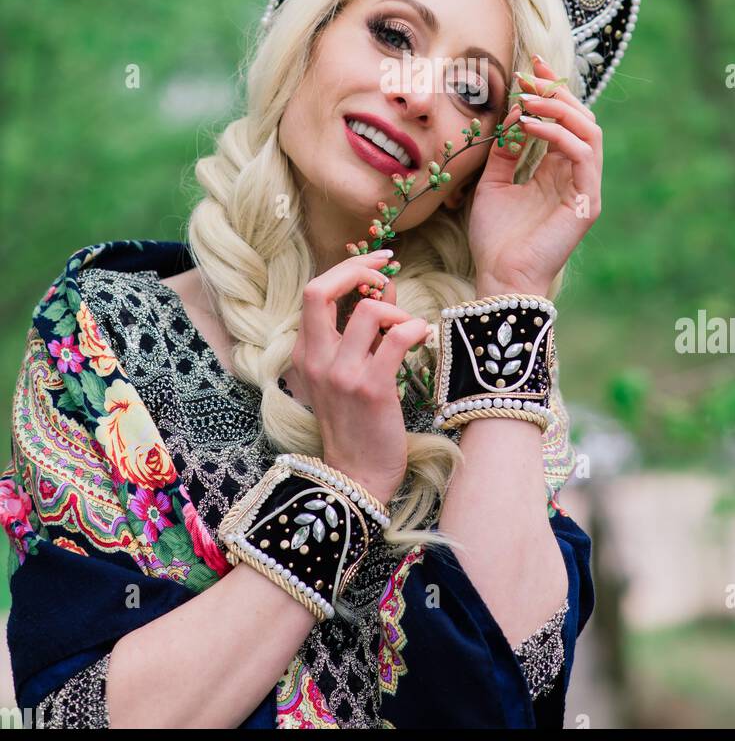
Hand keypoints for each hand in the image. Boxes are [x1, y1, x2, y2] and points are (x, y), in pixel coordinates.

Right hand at [289, 252, 426, 505]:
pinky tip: (422, 339)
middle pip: (321, 289)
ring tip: (409, 328)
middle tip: (386, 271)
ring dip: (397, 310)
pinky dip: (415, 329)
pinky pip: (397, 338)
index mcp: (305, 354)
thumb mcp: (349, 371)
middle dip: (358, 269)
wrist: (358, 476)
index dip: (347, 269)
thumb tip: (383, 286)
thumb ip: (362, 328)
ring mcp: (341, 375)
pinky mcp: (371, 389)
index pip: (314, 292)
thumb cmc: (358, 422)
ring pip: (368, 311)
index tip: (376, 264)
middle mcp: (316, 360)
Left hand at [468, 52, 602, 296]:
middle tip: (530, 76)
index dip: (553, 92)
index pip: (565, 122)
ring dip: (558, 109)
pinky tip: (527, 126)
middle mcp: (576, 176)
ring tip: (527, 100)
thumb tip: (512, 114)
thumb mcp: (493, 183)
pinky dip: (557, 135)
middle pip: (582, 120)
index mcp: (557, 171)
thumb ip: (505, 151)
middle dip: (557, 93)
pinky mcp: (586, 202)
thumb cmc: (496, 237)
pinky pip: (582, 155)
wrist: (500, 275)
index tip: (532, 67)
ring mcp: (585, 189)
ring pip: (589, 132)